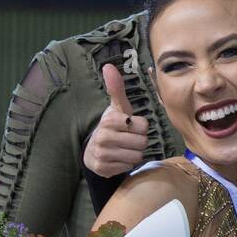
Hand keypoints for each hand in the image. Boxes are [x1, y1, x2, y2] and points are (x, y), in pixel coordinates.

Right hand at [83, 63, 146, 178]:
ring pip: (137, 156)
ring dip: (134, 153)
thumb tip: (108, 66)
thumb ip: (116, 89)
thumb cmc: (112, 126)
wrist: (93, 149)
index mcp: (109, 120)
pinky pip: (129, 167)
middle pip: (142, 142)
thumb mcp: (117, 107)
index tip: (131, 126)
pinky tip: (118, 158)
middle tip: (129, 139)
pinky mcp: (103, 169)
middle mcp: (104, 137)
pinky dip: (126, 164)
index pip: (143, 126)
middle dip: (139, 141)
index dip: (140, 127)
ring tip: (124, 148)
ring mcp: (102, 154)